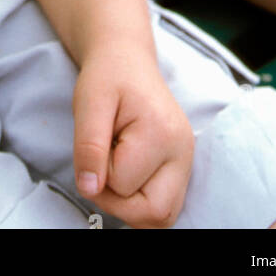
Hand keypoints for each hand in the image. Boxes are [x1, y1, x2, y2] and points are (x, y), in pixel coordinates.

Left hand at [72, 47, 193, 227]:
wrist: (126, 59)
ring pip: (163, 216)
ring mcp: (186, 161)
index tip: (95, 143)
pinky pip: (165, 206)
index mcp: (162, 132)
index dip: (99, 172)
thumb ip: (89, 146)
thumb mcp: (89, 102)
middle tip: (99, 170)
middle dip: (117, 203)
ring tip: (114, 173)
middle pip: (155, 213)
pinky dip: (142, 203)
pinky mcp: (181, 167)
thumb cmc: (107, 76)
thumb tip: (90, 189)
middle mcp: (182, 151)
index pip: (124, 184)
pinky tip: (127, 177)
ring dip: (131, 208)